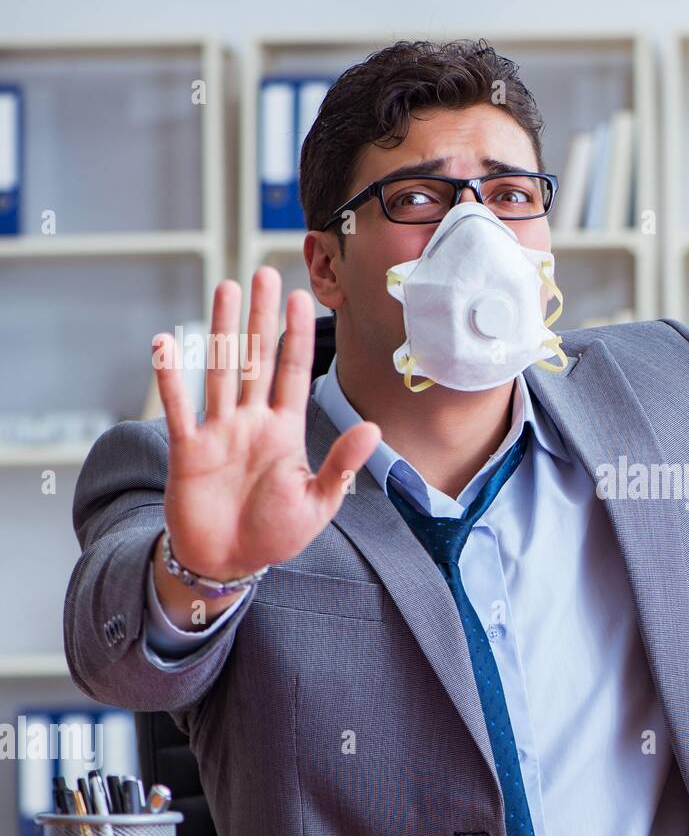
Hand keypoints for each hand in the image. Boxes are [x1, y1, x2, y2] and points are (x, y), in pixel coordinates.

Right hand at [151, 268, 380, 582]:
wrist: (230, 562)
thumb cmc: (275, 534)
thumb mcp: (318, 501)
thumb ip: (341, 464)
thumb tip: (373, 428)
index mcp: (285, 430)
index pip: (291, 372)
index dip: (296, 335)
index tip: (302, 296)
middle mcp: (251, 421)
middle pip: (256, 358)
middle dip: (262, 317)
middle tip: (264, 273)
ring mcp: (219, 431)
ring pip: (221, 370)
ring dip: (223, 330)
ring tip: (226, 289)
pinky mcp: (188, 449)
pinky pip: (178, 408)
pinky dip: (171, 378)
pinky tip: (167, 342)